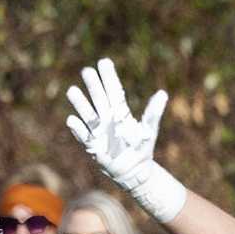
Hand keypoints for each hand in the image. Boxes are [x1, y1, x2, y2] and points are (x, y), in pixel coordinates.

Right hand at [65, 59, 186, 222]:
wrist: (134, 171)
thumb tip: (162, 94)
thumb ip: (153, 112)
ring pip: (88, 114)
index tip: (103, 62)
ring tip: (72, 90)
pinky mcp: (93, 145)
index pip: (114, 90)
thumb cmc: (141, 148)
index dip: (108, 77)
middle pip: (99, 98)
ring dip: (80, 103)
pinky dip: (78, 129)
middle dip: (93, 85)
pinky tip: (71, 120)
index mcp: (120, 112)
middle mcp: (107, 118)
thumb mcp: (149, 130)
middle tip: (87, 71)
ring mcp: (98, 131)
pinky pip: (83, 136)